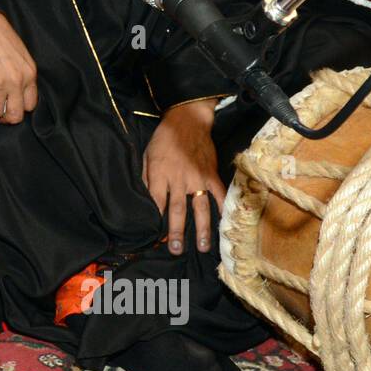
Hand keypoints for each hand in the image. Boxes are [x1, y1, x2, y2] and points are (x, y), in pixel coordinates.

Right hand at [0, 11, 37, 123]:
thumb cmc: (1, 38)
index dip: (19, 108)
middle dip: (5, 116)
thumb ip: (23, 77)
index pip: (30, 106)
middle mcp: (15, 81)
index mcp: (29, 74)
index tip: (11, 104)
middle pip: (14, 116)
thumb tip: (15, 98)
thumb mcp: (22, 57)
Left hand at [142, 99, 225, 254]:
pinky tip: (225, 224)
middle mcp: (178, 179)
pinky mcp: (211, 174)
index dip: (157, 221)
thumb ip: (146, 179)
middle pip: (178, 210)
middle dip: (176, 232)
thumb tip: (145, 200)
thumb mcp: (147, 156)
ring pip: (200, 207)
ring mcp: (197, 178)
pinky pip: (218, 194)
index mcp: (160, 174)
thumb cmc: (163, 139)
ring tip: (202, 246)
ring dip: (201, 228)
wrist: (187, 120)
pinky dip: (222, 209)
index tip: (156, 238)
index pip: (157, 203)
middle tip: (176, 250)